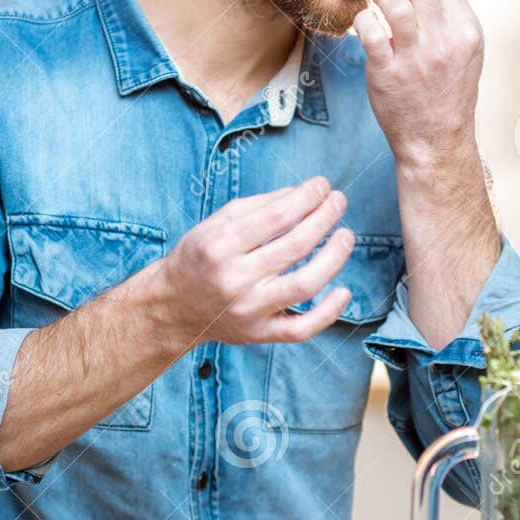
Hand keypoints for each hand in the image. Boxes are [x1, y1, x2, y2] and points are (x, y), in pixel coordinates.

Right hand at [160, 178, 352, 348]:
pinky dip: (328, 313)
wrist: (173, 307)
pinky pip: (301, 329)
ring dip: (333, 258)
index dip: (306, 198)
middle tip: (338, 201)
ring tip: (346, 236)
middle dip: (324, 219)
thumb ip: (259, 207)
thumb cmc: (199, 258)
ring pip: (304, 285)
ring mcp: (249, 310)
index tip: (323, 185)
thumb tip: (303, 193)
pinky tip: (344, 291)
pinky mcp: (259, 334)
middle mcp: (235, 279)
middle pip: (294, 247)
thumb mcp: (216, 223)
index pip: (276, 217)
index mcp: (220, 246)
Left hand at [352, 0, 483, 169]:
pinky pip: (368, 29)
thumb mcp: (466, 49)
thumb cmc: (448, 91)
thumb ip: (448, 12)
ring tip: (380, 5)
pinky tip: (367, 28)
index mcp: (466, 28)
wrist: (437, 139)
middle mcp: (444, 40)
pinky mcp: (387, 72)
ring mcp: (415, 56)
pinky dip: (362, 20)